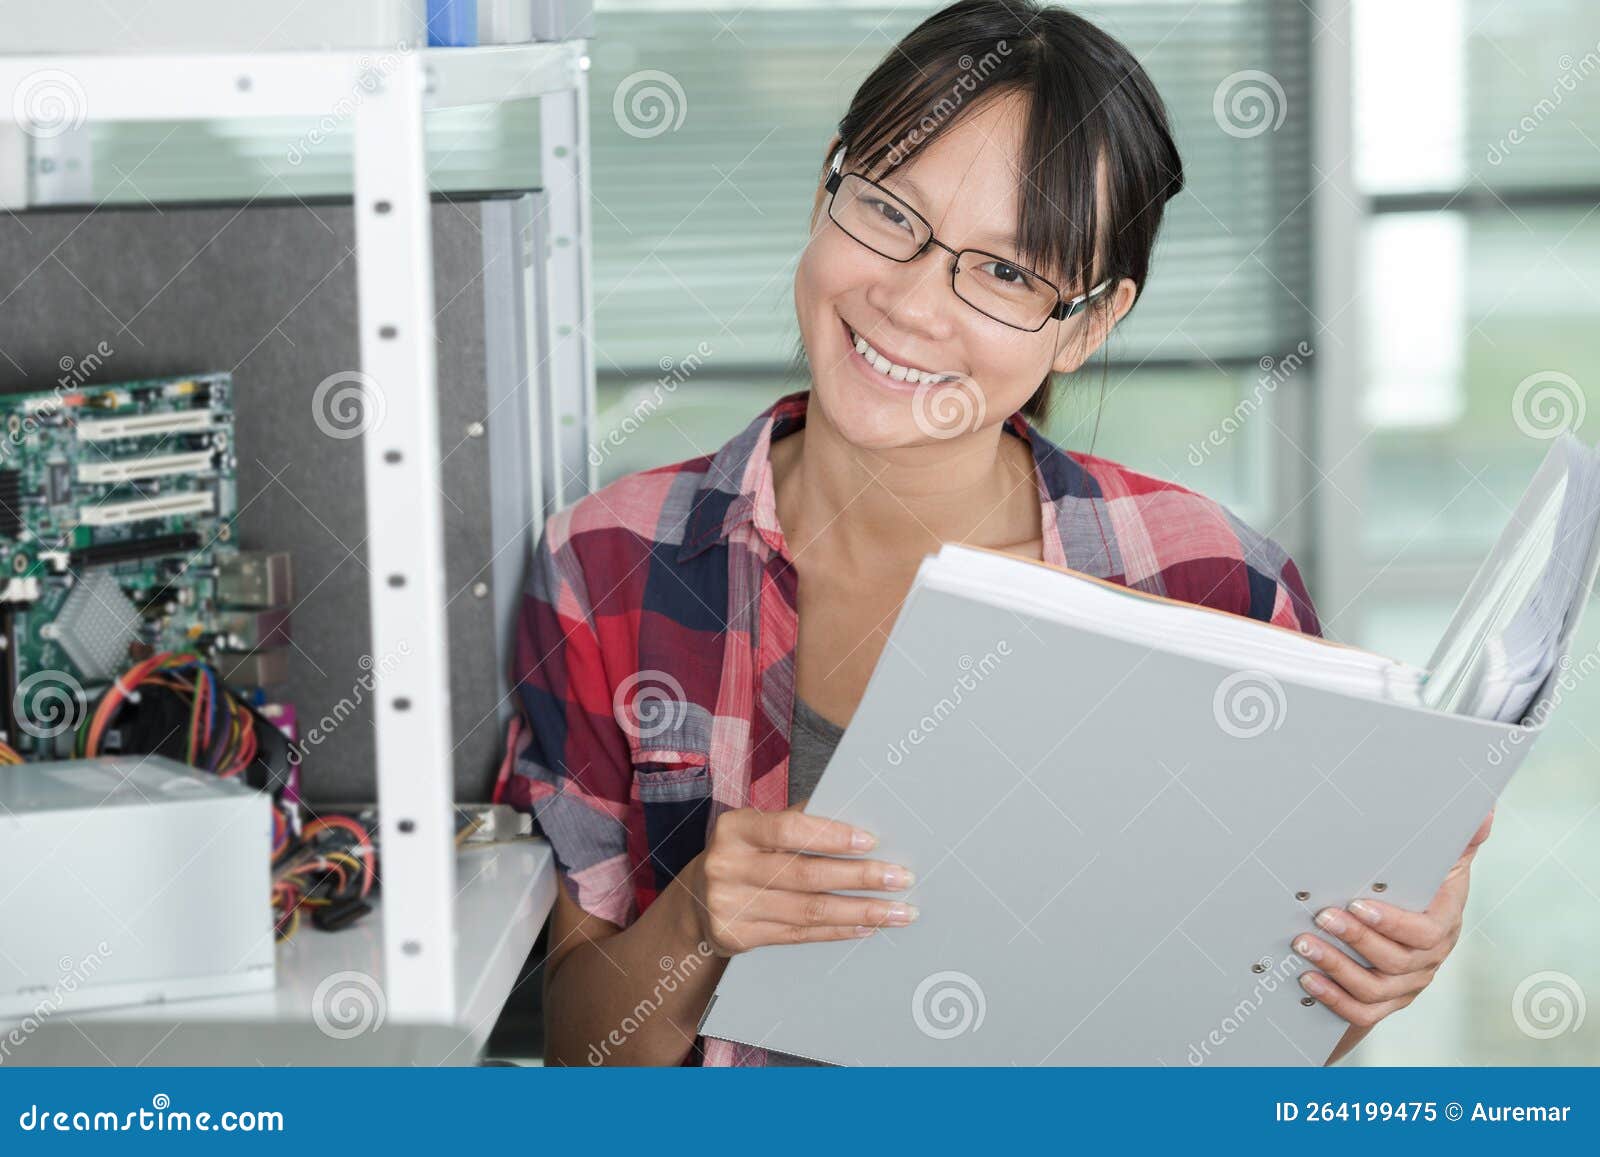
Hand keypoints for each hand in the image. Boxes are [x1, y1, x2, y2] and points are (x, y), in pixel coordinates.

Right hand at [686, 801, 917, 956]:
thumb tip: (856, 815)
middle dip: (861, 878)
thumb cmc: (742, 854)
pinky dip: (838, 931)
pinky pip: (799, 935)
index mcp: (736, 828)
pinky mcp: (737, 936)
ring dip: (861, 911)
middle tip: (900, 878)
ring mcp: (730, 905)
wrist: (695, 901)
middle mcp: (728, 866)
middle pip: (806, 875)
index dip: (833, 835)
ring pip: (809, 911)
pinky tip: (866, 926)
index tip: (872, 841)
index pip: (790, 828)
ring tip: (898, 911)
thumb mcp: (757, 830)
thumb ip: (798, 821)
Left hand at [1293, 809, 1493, 1037]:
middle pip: (1396, 960)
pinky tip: (1309, 979)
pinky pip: (1363, 1013)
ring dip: (1336, 967)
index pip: (1424, 932)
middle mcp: (1428, 959)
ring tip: (1304, 946)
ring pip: (1375, 989)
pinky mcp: (1385, 1003)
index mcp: (1443, 925)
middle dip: (1355, 939)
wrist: (1406, 931)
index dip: (1392, 922)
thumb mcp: (1443, 861)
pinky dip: (1335, 999)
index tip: (1357, 903)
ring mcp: (1407, 985)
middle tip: (1321, 917)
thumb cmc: (1422, 889)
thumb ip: (1459, 838)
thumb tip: (1483, 810)